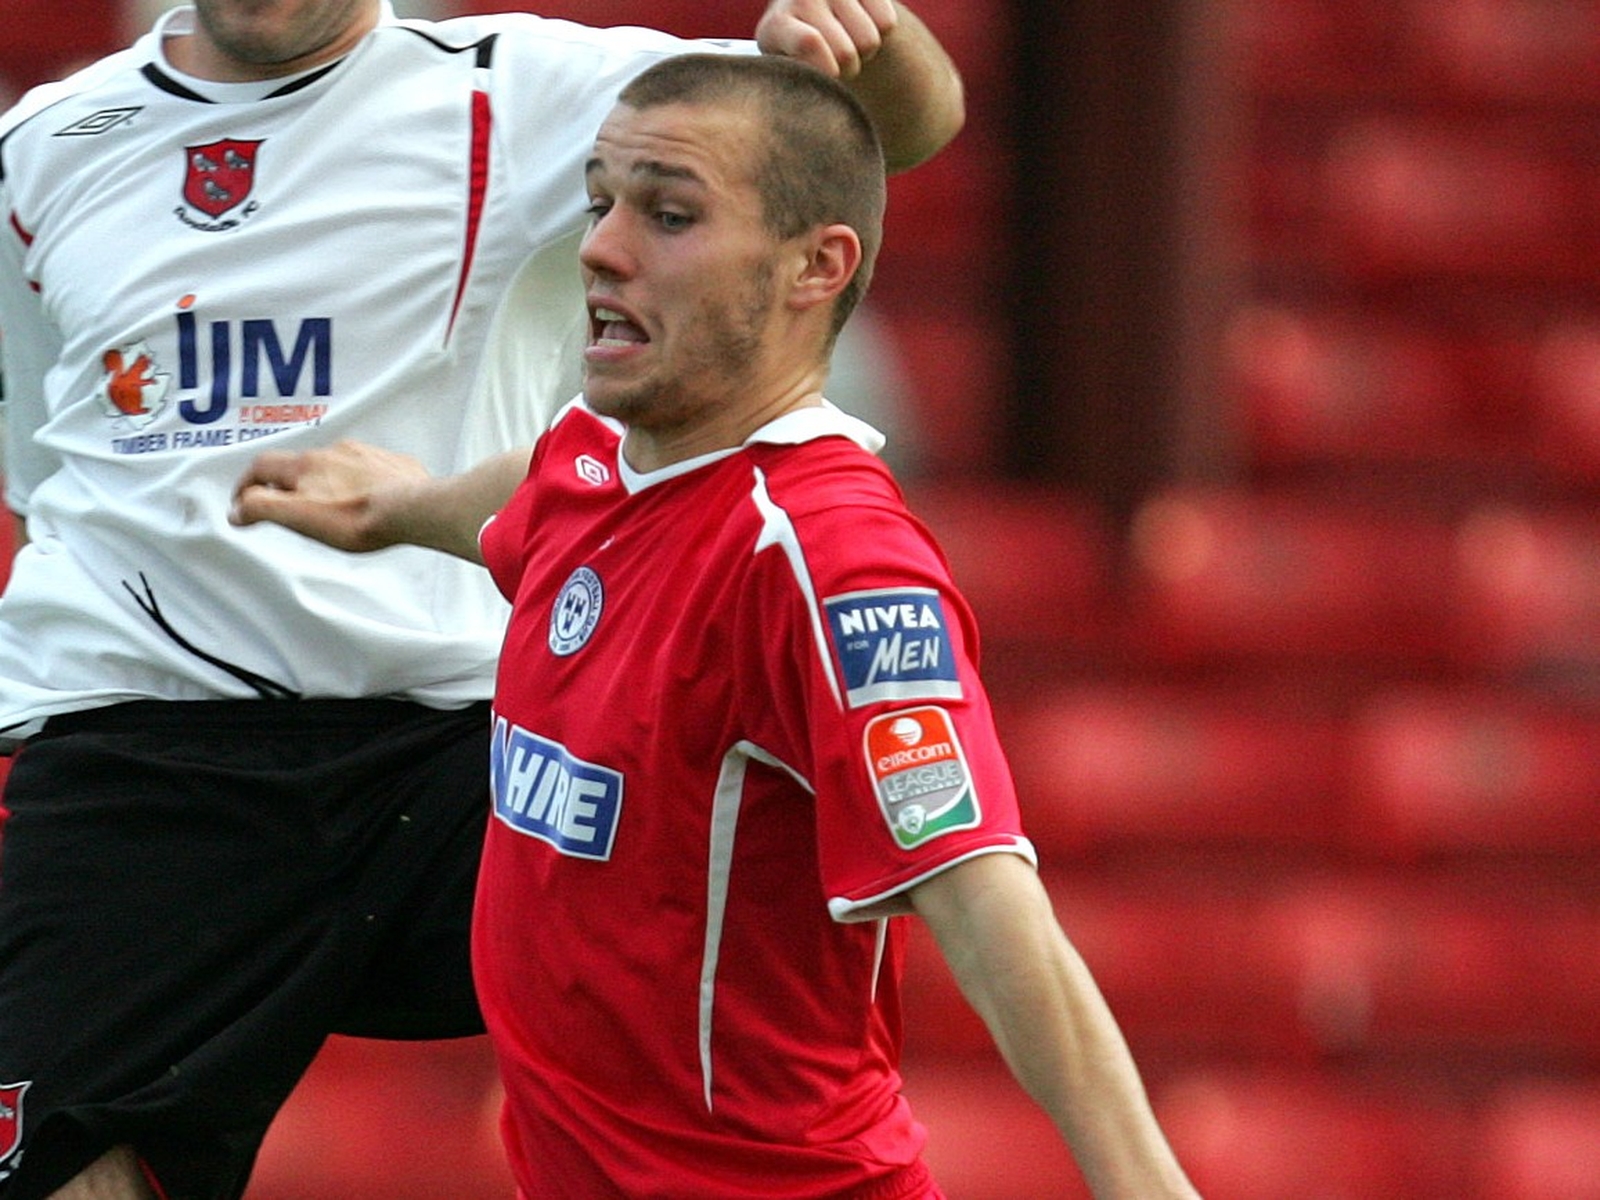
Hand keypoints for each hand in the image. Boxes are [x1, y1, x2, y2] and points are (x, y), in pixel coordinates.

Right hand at [230, 440, 428, 552]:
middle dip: (284, 482)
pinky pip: (365, 468)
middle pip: (296, 463)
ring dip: (322, 480)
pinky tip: (362, 497)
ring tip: (324, 502)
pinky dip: (355, 480)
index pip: (261, 466)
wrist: (412, 509)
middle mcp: (332, 452)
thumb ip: (262, 509)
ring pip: (332, 463)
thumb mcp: (297, 518)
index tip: (243, 502)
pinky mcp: (390, 464)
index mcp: (304, 465)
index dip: (246, 485)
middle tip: (282, 503)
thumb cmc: (357, 517)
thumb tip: (238, 509)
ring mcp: (363, 456)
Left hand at [755, 0, 898, 78]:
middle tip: (832, 63)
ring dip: (863, 52)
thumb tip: (817, 120)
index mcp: (776, 27)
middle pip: (846, 53)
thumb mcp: (789, 79)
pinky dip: (879, 32)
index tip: (825, 78)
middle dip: (846, 69)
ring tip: (844, 42)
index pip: (810, 43)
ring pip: (869, 41)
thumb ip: (799, 91)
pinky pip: (886, 22)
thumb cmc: (799, 62)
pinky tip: (857, 26)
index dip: (827, 71)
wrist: (811, 17)